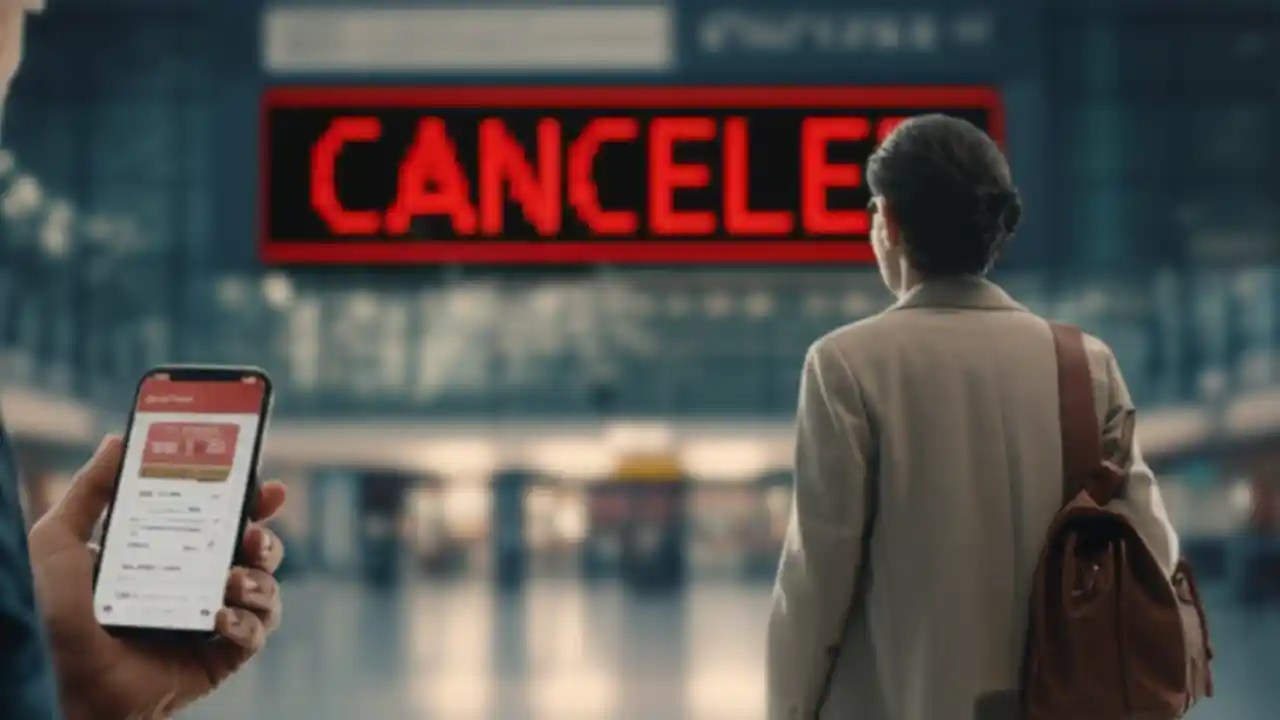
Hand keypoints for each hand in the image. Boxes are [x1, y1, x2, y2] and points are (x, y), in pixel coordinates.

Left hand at [28, 436, 286, 719]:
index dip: (251, 502)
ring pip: (267, 590)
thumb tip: (120, 439)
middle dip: (267, 538)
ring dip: (262, 579)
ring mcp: (210, 622)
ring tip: (234, 578)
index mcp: (168, 553)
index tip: (268, 488)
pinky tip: (220, 616)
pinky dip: (248, 621)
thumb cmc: (52, 613)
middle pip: (256, 552)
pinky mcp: (218, 658)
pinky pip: (255, 634)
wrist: (60, 681)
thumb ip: (90, 487)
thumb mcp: (59, 538)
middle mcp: (196, 584)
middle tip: (253, 535)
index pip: (221, 520)